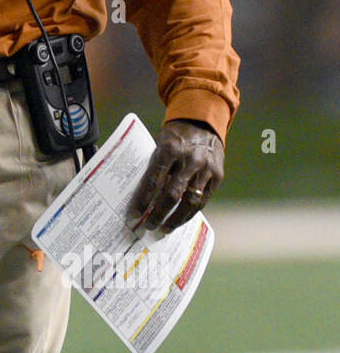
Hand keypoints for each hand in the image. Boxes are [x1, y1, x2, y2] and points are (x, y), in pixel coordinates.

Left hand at [129, 119, 223, 233]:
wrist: (203, 124)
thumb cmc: (175, 137)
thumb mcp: (160, 143)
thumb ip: (153, 166)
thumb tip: (139, 195)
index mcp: (170, 149)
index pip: (154, 179)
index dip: (144, 199)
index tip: (135, 213)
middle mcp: (190, 159)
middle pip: (172, 194)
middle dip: (158, 213)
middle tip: (149, 225)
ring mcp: (206, 168)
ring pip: (190, 202)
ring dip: (176, 219)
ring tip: (164, 228)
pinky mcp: (217, 176)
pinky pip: (203, 201)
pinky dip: (190, 213)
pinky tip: (180, 220)